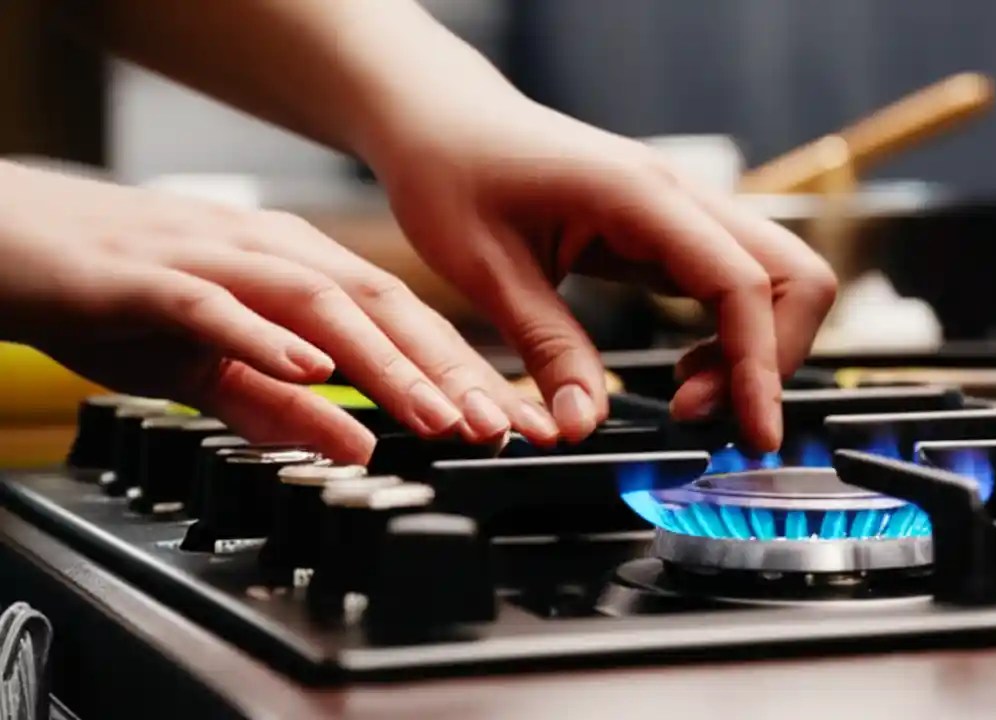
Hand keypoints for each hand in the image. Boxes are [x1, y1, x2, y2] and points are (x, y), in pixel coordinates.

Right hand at [0, 161, 560, 462]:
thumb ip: (278, 406)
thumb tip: (354, 446)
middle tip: (491, 425)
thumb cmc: (118, 297)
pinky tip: (310, 366)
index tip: (502, 420)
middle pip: (375, 307)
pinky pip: (216, 305)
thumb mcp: (210, 369)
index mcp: (293, 269)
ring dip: (379, 360)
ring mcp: (211, 260)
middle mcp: (267, 255)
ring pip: (315, 304)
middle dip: (440, 370)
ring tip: (427, 410)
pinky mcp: (148, 276)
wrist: (8, 242)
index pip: (396, 320)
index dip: (454, 370)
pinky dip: (266, 336)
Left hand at [365, 73, 836, 450]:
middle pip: (793, 274)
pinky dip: (731, 337)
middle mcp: (678, 196)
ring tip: (690, 401)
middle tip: (712, 419)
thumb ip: (547, 349)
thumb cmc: (452, 172)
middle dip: (775, 357)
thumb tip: (584, 427)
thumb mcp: (486, 270)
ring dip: (756, 349)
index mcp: (639, 195)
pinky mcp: (671, 230)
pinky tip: (685, 372)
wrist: (442, 118)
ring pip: (774, 280)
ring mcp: (682, 210)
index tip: (750, 431)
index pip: (742, 283)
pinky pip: (734, 285)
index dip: (758, 365)